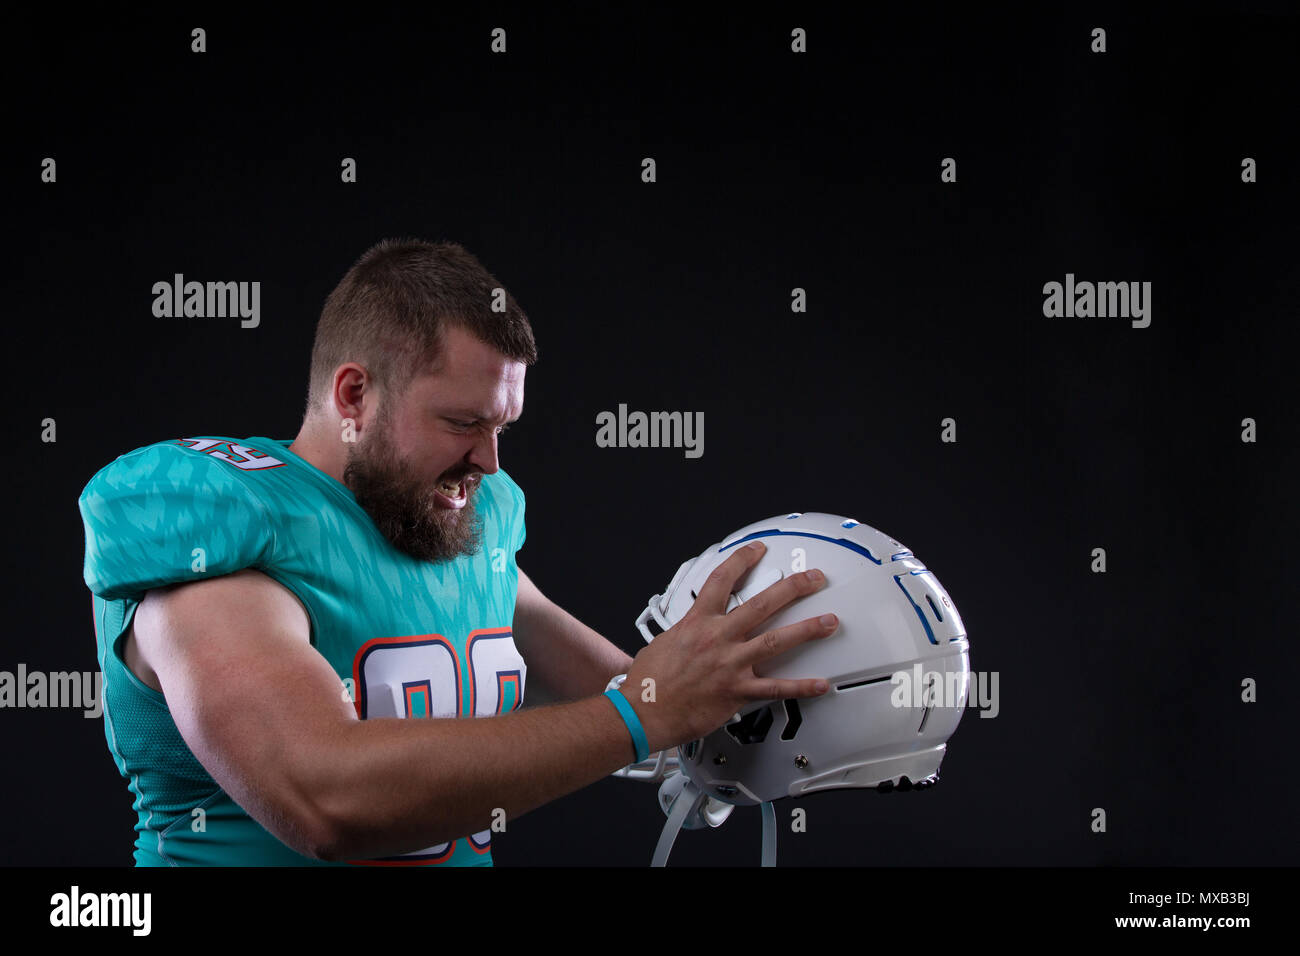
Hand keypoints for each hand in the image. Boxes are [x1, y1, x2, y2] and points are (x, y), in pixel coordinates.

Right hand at [621, 540, 835, 753]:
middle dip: (792, 588)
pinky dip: (801, 687)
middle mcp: (718, 638)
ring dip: (807, 629)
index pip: (722, 580)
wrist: (642, 711)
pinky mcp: (736, 691)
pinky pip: (776, 688)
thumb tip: (689, 632)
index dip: (742, 560)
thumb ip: (684, 632)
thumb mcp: (662, 642)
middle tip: (813, 579)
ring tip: (829, 621)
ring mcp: (730, 664)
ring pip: (777, 640)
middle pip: (762, 603)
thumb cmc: (647, 682)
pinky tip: (820, 683)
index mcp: (697, 622)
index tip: (757, 551)